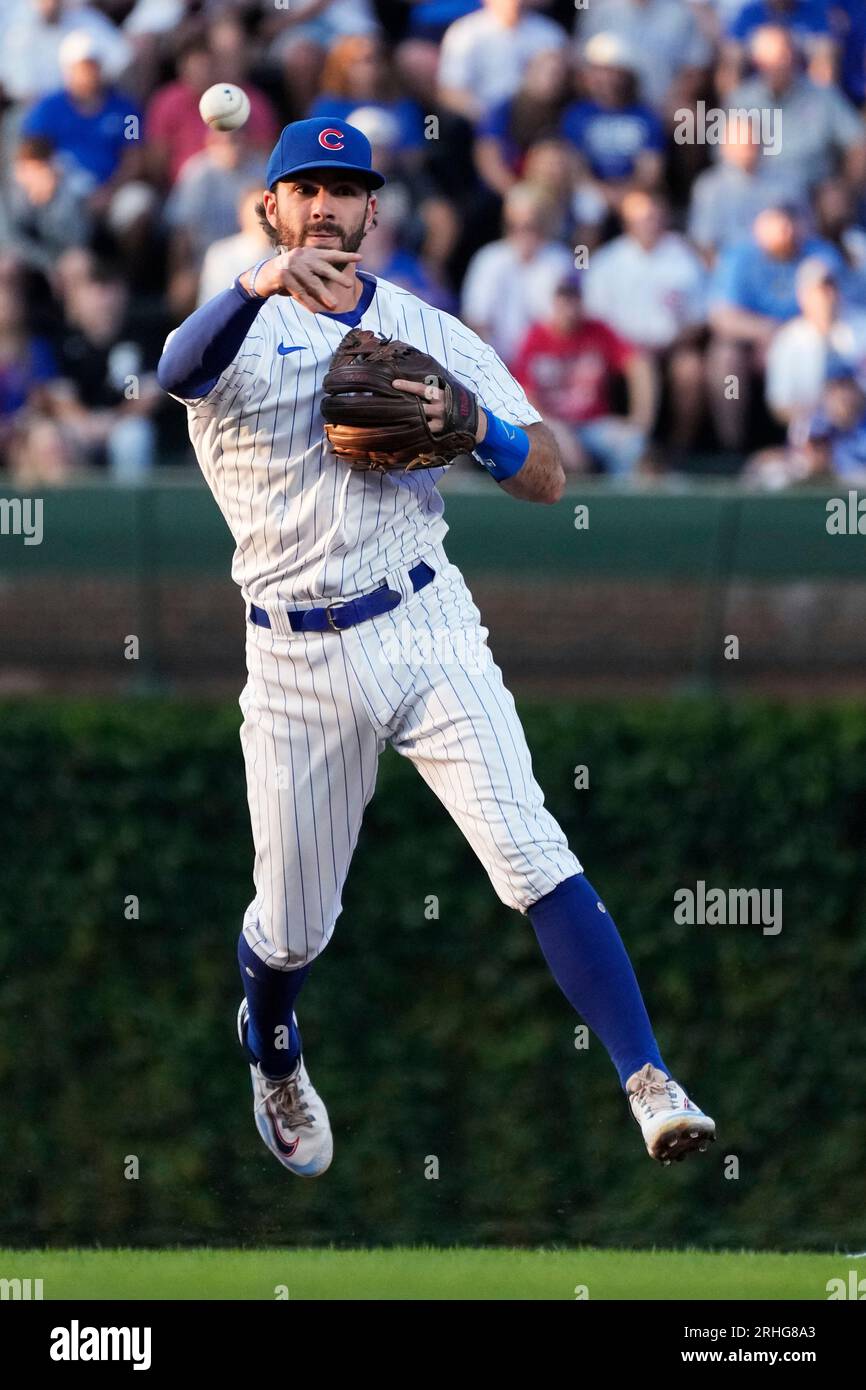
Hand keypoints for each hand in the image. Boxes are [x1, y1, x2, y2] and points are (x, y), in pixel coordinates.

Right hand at [244, 247, 362, 311]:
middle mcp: (301, 256)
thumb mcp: (304, 271)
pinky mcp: (282, 275)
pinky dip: (307, 302)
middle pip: (322, 267)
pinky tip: (315, 311)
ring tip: (334, 306)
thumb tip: (339, 279)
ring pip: (311, 282)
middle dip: (336, 276)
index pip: (329, 254)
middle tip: (348, 284)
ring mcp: (291, 265)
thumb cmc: (288, 276)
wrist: (262, 276)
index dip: (344, 256)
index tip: (359, 258)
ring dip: (323, 295)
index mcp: (309, 252)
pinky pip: (298, 292)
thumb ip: (318, 273)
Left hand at [393, 378, 487, 441]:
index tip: (394, 383)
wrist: (477, 422)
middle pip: (418, 407)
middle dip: (403, 405)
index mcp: (442, 395)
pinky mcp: (440, 433)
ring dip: (406, 420)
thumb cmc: (459, 404)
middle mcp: (440, 408)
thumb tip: (418, 382)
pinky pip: (424, 433)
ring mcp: (439, 422)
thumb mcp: (450, 391)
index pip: (422, 389)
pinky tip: (402, 435)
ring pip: (419, 421)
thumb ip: (436, 388)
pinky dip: (414, 434)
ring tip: (390, 421)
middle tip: (386, 404)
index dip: (408, 386)